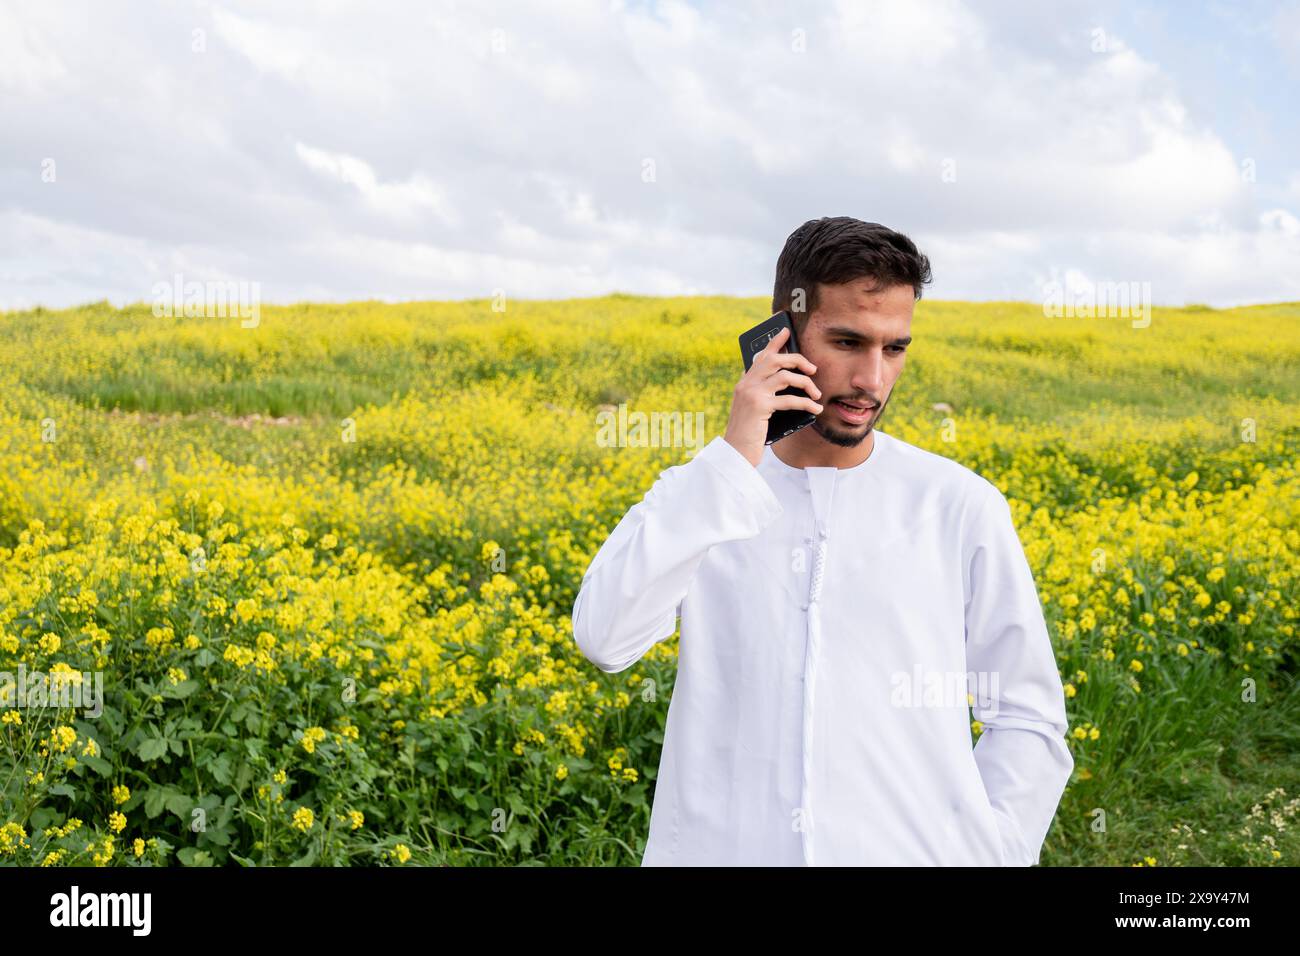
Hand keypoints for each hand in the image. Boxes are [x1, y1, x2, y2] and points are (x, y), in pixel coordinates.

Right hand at [724, 326, 822, 466]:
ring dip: (805, 383)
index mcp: (744, 382)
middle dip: (798, 360)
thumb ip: (765, 395)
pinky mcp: (759, 406)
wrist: (735, 453)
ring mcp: (751, 393)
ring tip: (816, 394)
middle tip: (813, 369)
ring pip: (784, 376)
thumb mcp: (755, 411)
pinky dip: (806, 403)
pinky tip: (815, 409)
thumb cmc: (748, 434)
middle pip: (775, 360)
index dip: (774, 342)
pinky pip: (789, 399)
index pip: (760, 356)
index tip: (786, 330)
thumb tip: (790, 386)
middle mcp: (745, 384)